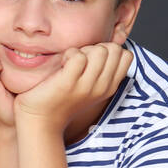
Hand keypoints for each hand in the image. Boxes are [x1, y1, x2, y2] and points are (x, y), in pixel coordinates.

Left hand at [14, 42, 132, 130]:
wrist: (41, 120)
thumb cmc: (62, 98)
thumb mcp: (90, 86)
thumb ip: (101, 70)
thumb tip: (105, 46)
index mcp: (110, 86)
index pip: (126, 55)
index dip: (109, 50)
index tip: (92, 59)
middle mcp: (102, 87)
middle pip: (114, 49)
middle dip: (96, 47)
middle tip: (79, 59)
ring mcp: (86, 86)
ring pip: (100, 50)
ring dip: (82, 50)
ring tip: (70, 62)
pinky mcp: (68, 83)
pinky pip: (78, 56)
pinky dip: (69, 54)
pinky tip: (61, 64)